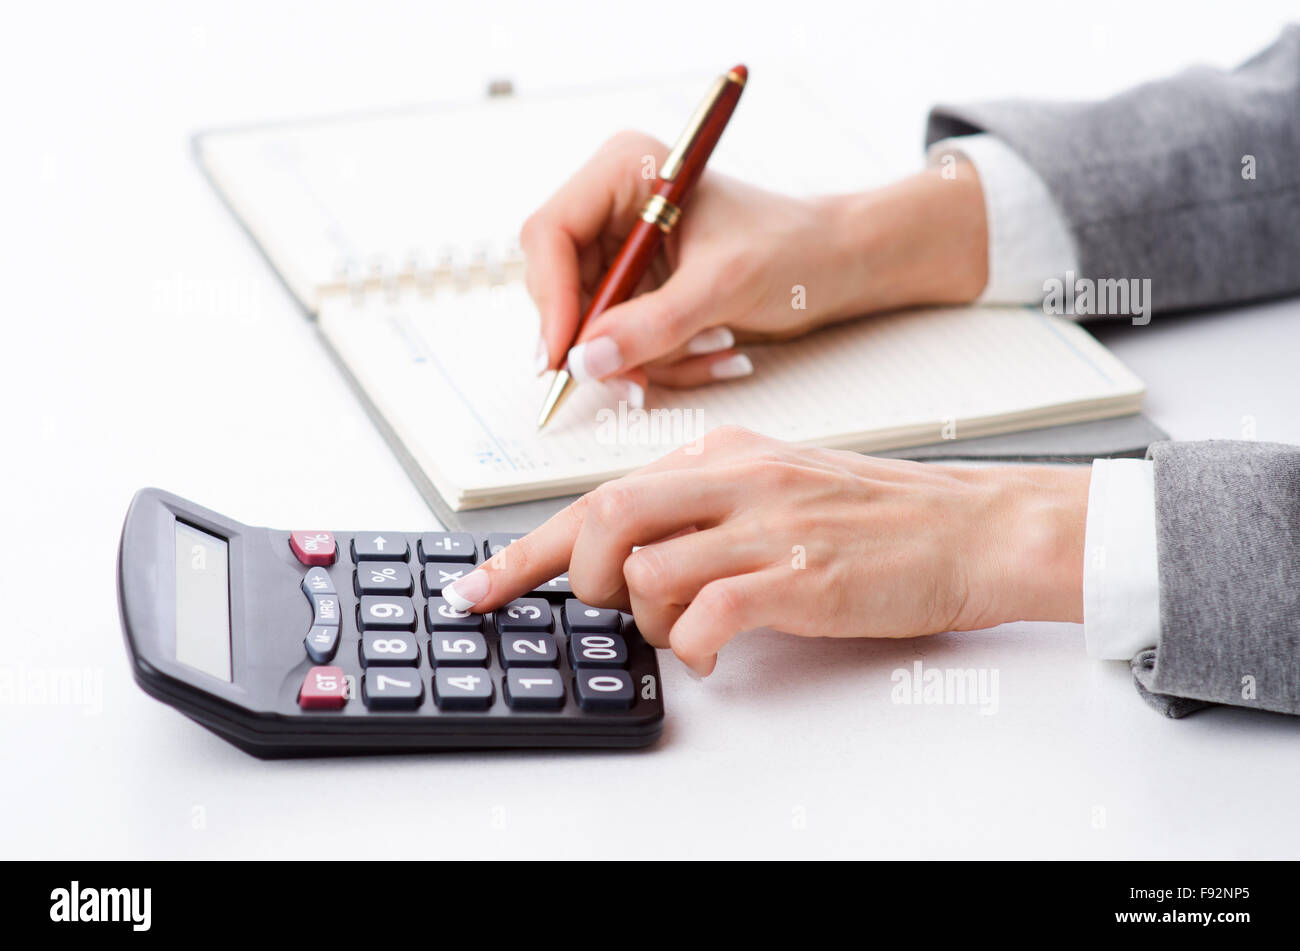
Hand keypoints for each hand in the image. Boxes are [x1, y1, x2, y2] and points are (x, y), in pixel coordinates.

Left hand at [441, 427, 1087, 675]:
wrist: (973, 526)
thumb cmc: (878, 514)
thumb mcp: (776, 484)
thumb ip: (702, 507)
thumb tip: (633, 556)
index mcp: (723, 452)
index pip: (601, 492)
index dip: (527, 549)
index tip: (480, 587)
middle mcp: (736, 478)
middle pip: (605, 516)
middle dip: (579, 576)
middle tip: (604, 606)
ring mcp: (768, 525)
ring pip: (649, 570)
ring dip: (648, 619)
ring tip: (686, 629)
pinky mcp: (802, 577)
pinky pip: (709, 615)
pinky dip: (696, 645)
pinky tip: (719, 649)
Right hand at [521, 131, 988, 402]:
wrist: (838, 265)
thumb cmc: (793, 249)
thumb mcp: (723, 287)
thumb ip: (652, 326)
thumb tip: (585, 362)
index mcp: (625, 170)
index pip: (550, 234)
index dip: (551, 299)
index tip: (563, 357)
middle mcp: (614, 206)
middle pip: (561, 287)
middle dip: (607, 340)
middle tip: (639, 381)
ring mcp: (624, 251)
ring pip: (593, 326)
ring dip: (651, 356)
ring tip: (716, 347)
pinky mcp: (641, 289)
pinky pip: (625, 342)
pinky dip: (667, 360)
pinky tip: (718, 351)